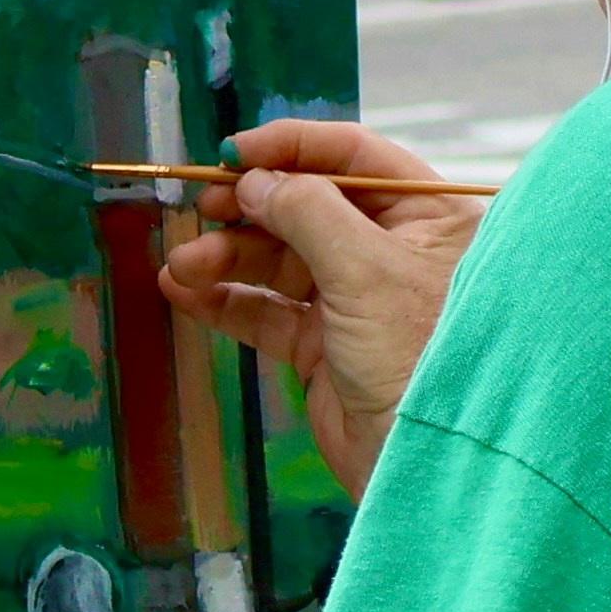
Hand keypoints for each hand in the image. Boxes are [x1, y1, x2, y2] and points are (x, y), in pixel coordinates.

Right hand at [153, 120, 480, 499]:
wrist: (425, 464)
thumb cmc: (417, 353)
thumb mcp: (367, 270)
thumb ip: (307, 212)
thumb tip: (253, 180)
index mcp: (429, 215)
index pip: (356, 156)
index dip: (292, 148)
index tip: (232, 153)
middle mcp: (394, 250)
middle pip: (309, 206)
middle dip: (250, 205)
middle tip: (201, 204)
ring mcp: (357, 300)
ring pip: (280, 260)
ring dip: (226, 256)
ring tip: (181, 263)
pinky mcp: (325, 347)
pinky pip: (267, 310)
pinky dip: (226, 299)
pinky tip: (183, 290)